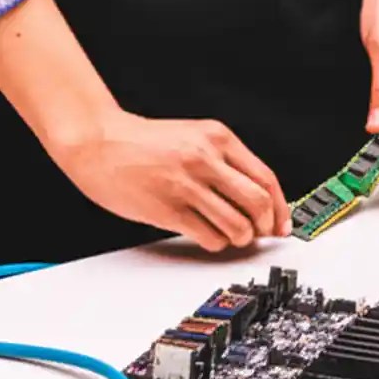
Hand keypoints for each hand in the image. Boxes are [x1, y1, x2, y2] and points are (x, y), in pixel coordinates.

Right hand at [47, 109, 290, 251]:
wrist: (97, 141)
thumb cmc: (144, 143)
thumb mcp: (193, 136)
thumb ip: (225, 162)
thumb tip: (258, 199)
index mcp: (218, 137)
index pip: (266, 178)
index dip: (280, 207)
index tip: (282, 223)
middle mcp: (205, 158)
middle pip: (258, 203)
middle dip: (266, 226)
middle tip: (261, 234)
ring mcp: (186, 185)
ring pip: (237, 224)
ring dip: (242, 237)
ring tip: (234, 236)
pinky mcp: (167, 209)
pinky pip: (209, 236)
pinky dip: (217, 242)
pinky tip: (210, 237)